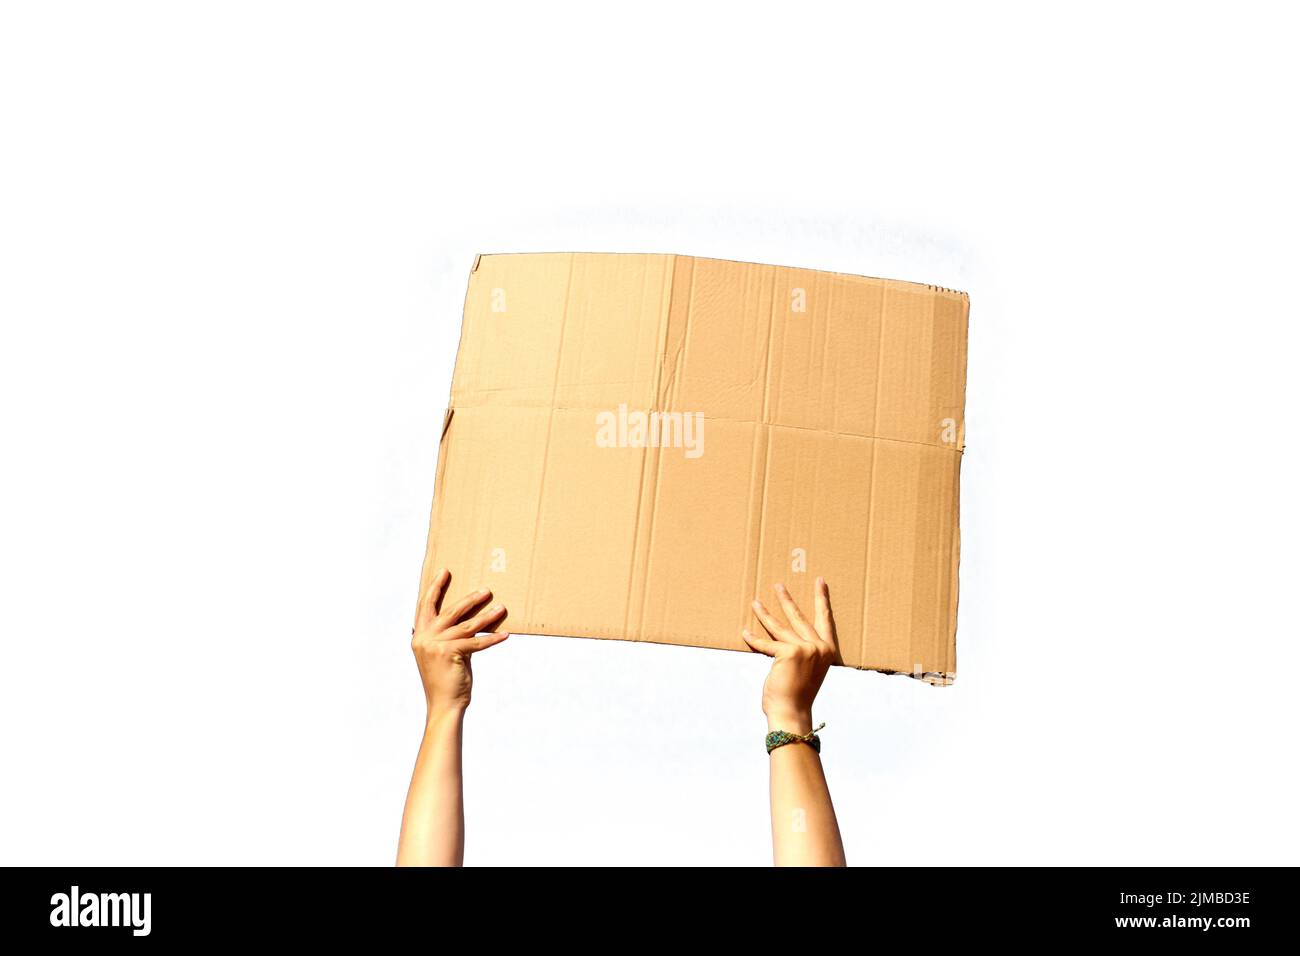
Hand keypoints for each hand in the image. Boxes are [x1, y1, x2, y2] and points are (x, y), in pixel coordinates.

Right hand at [412, 568, 508, 716]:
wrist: (444, 705)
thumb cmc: (445, 681)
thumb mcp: (441, 654)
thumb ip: (448, 637)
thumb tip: (467, 623)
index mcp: (419, 636)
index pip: (426, 606)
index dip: (435, 588)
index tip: (445, 572)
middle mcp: (424, 638)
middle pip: (450, 611)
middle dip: (470, 599)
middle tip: (486, 590)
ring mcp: (435, 645)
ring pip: (467, 625)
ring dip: (487, 616)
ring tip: (502, 607)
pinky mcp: (450, 653)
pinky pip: (476, 642)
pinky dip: (493, 638)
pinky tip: (506, 634)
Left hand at [742, 577, 837, 733]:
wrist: (792, 712)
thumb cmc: (797, 693)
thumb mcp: (807, 669)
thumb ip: (802, 651)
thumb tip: (784, 637)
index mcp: (828, 650)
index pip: (825, 619)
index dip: (821, 599)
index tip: (820, 581)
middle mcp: (819, 647)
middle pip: (799, 617)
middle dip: (786, 600)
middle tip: (778, 585)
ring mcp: (805, 648)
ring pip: (778, 627)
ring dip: (764, 613)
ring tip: (755, 602)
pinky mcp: (788, 652)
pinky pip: (765, 643)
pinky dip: (753, 639)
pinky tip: (744, 632)